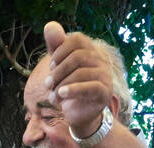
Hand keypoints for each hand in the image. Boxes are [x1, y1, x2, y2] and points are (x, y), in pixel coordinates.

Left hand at [41, 22, 114, 138]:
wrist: (79, 114)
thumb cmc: (69, 88)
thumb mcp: (59, 67)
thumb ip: (55, 47)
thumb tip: (50, 26)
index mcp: (91, 51)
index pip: (78, 39)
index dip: (61, 51)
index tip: (51, 66)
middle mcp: (101, 60)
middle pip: (78, 57)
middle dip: (58, 71)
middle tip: (47, 85)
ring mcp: (105, 76)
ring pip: (81, 73)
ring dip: (61, 85)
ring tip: (53, 96)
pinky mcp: (104, 92)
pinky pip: (89, 87)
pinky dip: (72, 90)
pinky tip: (60, 94)